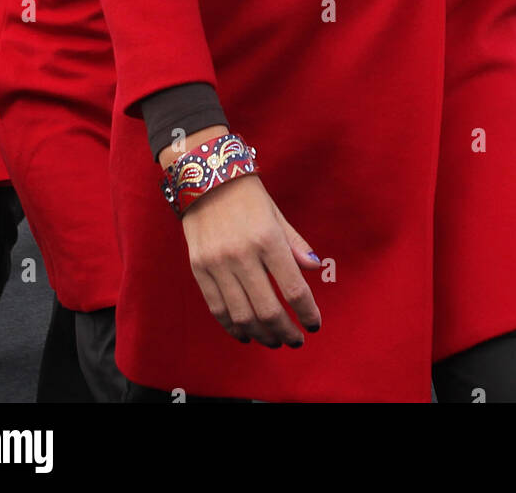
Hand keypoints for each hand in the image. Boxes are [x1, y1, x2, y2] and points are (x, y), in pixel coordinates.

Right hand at [181, 173, 322, 347]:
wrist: (204, 175)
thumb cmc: (247, 194)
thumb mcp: (276, 213)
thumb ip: (295, 243)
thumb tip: (316, 268)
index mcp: (268, 239)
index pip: (293, 288)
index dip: (307, 312)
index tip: (314, 324)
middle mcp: (242, 254)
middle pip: (268, 310)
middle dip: (286, 331)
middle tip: (295, 339)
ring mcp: (218, 263)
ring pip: (242, 315)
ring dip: (261, 335)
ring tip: (274, 340)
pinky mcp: (199, 268)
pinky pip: (217, 308)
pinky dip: (233, 327)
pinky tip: (246, 334)